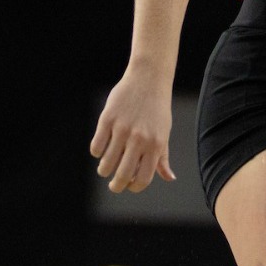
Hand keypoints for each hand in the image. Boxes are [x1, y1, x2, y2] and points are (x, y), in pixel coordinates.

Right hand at [89, 68, 175, 192]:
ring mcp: (122, 129)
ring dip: (104, 169)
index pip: (143, 179)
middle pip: (122, 175)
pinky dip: (97, 152)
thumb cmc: (157, 109)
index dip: (134, 187)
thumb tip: (169, 178)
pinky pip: (96, 147)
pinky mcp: (107, 119)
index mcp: (155, 145)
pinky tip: (101, 148)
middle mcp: (139, 139)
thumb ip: (163, 157)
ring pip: (106, 163)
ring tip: (106, 167)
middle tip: (113, 185)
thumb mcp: (164, 133)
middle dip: (116, 186)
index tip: (129, 185)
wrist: (148, 78)